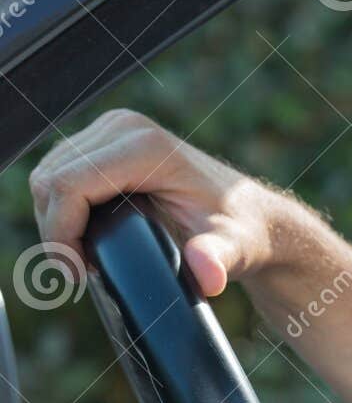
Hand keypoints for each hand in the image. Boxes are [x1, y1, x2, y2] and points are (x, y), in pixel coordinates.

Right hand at [29, 109, 291, 296]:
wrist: (251, 216)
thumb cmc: (241, 231)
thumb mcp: (232, 248)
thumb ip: (217, 258)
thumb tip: (208, 273)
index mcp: (147, 148)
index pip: (69, 185)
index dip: (60, 233)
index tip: (77, 272)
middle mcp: (126, 129)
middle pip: (51, 180)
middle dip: (56, 231)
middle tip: (81, 270)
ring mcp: (114, 129)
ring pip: (49, 176)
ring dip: (56, 220)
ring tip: (84, 255)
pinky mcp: (107, 139)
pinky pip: (60, 172)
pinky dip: (62, 207)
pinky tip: (85, 234)